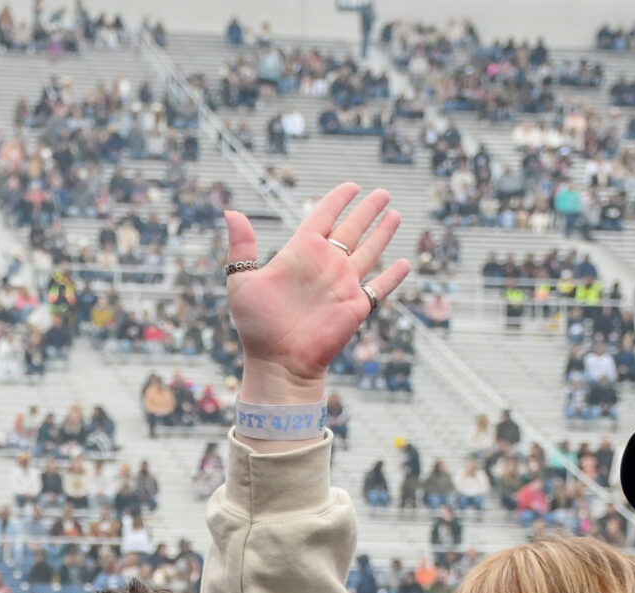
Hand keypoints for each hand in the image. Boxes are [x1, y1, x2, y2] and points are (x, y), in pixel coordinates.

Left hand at [225, 183, 409, 403]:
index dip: (337, 200)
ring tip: (394, 213)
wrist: (279, 363)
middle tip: (383, 192)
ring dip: (382, 233)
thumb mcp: (242, 281)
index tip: (352, 186)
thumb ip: (242, 247)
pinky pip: (379, 287)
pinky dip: (393, 276)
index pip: (323, 216)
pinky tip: (404, 263)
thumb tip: (230, 212)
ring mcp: (342, 285)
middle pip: (352, 228)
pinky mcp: (356, 306)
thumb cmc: (256, 326)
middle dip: (367, 210)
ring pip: (369, 251)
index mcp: (300, 252)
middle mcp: (325, 265)